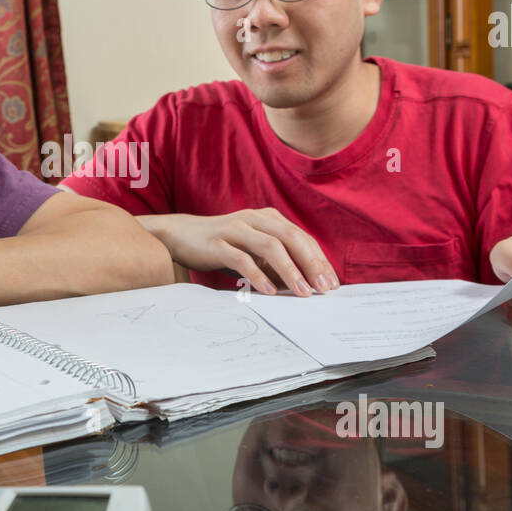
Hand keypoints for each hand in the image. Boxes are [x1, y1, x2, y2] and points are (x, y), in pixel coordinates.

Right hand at [141, 208, 337, 295]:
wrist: (180, 235)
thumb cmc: (222, 246)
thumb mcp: (253, 250)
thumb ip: (275, 262)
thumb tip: (304, 284)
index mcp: (268, 218)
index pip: (301, 238)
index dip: (318, 260)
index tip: (331, 283)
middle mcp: (254, 218)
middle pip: (291, 239)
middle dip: (311, 264)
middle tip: (323, 288)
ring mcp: (235, 229)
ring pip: (270, 247)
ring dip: (290, 271)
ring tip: (302, 292)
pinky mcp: (217, 243)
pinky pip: (242, 259)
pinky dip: (258, 275)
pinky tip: (269, 291)